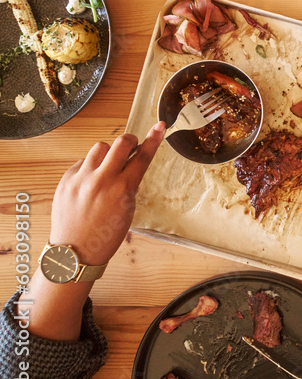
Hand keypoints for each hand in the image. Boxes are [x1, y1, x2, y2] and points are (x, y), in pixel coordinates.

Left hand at [47, 122, 164, 265]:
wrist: (75, 251)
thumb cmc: (105, 235)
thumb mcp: (128, 209)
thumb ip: (130, 184)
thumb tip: (132, 163)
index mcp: (122, 190)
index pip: (142, 157)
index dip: (153, 139)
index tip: (159, 127)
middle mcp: (101, 180)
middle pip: (120, 143)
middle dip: (130, 141)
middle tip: (132, 147)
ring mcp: (81, 179)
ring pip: (100, 148)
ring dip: (109, 153)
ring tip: (108, 167)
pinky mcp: (66, 180)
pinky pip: (83, 162)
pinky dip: (91, 167)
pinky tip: (91, 182)